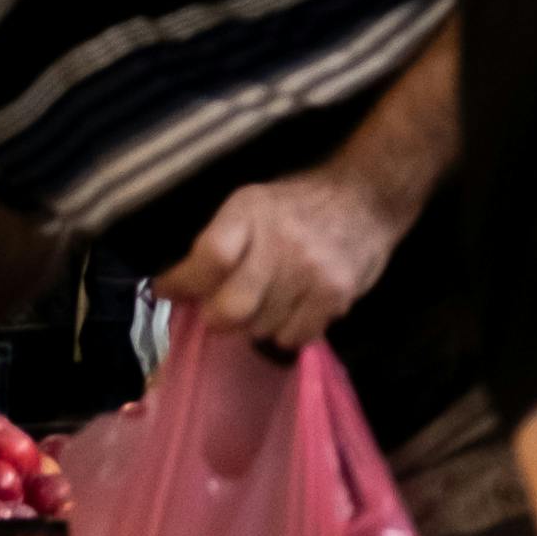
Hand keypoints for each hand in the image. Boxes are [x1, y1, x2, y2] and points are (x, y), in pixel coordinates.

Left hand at [171, 163, 394, 351]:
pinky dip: (287, 331)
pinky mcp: (335, 294)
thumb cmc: (300, 204)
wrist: (367, 198)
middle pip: (231, 307)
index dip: (184, 283)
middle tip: (221, 313)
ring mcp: (311, 270)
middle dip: (217, 318)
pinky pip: (294, 337)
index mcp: (252, 209)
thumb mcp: (255, 204)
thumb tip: (171, 290)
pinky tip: (295, 308)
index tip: (169, 293)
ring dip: (256, 323)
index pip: (210, 257)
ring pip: (260, 329)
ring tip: (269, 301)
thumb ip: (218, 243)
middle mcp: (281, 239)